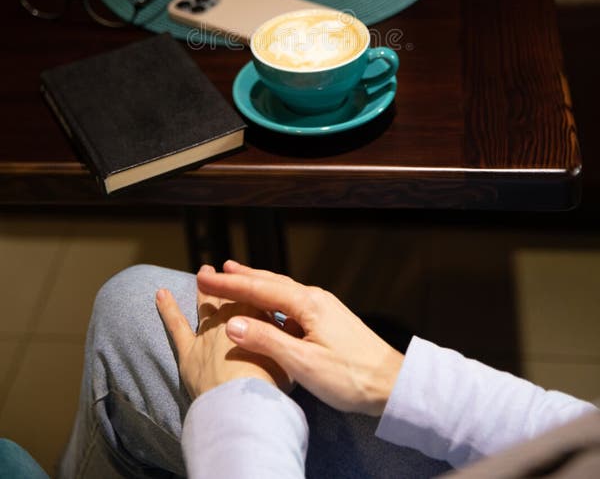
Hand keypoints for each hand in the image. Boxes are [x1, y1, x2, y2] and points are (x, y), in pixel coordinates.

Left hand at [155, 264, 290, 399]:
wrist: (240, 401)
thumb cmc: (269, 382)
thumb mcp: (289, 357)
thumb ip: (285, 339)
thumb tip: (293, 331)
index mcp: (255, 316)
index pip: (253, 295)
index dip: (250, 285)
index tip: (248, 275)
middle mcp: (229, 319)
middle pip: (228, 296)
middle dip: (227, 282)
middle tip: (224, 269)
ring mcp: (207, 333)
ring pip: (205, 305)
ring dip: (204, 288)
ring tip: (203, 271)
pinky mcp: (188, 351)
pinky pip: (176, 325)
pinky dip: (167, 308)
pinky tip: (160, 294)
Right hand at [196, 261, 403, 416]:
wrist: (391, 384)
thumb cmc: (350, 377)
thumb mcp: (303, 363)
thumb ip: (266, 341)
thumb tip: (232, 323)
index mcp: (307, 304)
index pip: (260, 289)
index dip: (229, 285)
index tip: (203, 279)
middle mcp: (314, 298)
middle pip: (270, 283)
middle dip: (240, 278)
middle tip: (213, 272)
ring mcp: (323, 308)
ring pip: (281, 291)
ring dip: (256, 284)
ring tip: (236, 276)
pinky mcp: (327, 321)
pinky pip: (291, 303)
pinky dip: (271, 300)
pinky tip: (268, 307)